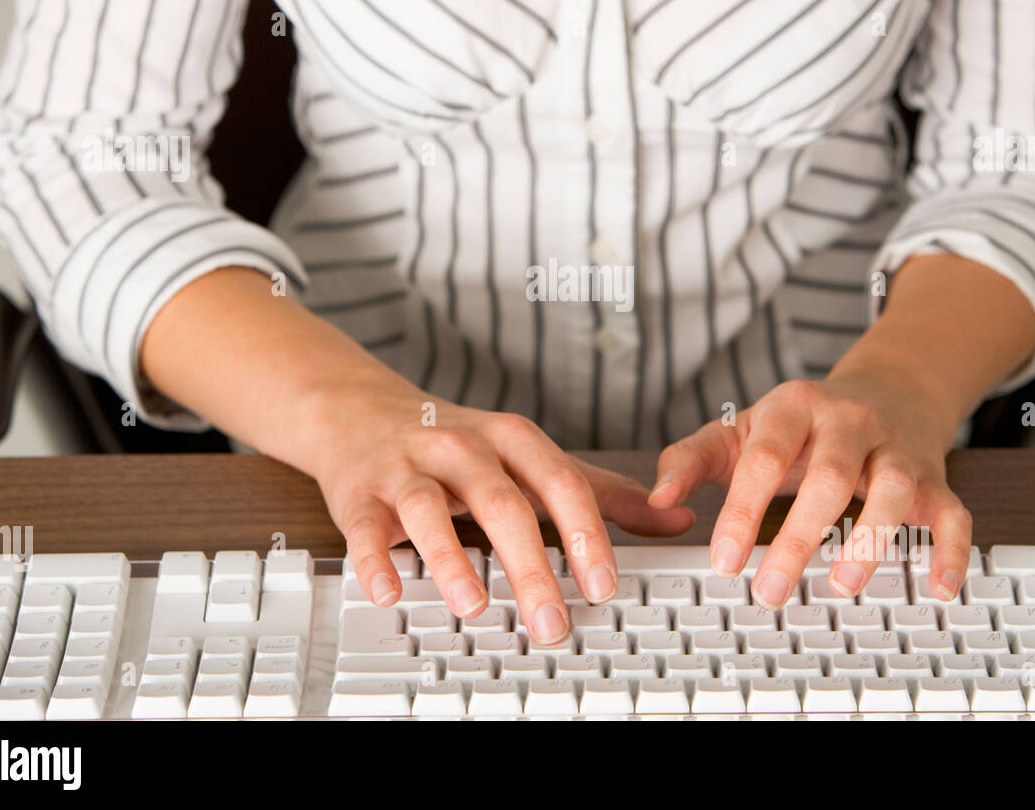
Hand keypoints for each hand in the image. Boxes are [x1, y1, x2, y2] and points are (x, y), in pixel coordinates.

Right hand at [302, 370, 693, 643]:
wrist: (362, 412)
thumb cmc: (458, 445)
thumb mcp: (531, 458)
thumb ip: (601, 492)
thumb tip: (676, 518)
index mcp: (511, 439)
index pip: (559, 482)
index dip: (585, 532)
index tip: (604, 583)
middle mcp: (461, 447)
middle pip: (502, 503)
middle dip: (531, 566)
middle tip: (552, 622)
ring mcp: (407, 468)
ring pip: (429, 510)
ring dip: (451, 560)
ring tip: (475, 606)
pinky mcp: (359, 492)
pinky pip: (365, 527)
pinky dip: (374, 560)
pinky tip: (389, 592)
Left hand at [648, 366, 971, 609]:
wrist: (886, 390)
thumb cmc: (800, 426)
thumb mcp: (740, 431)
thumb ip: (690, 460)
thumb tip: (656, 501)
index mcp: (794, 407)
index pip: (765, 458)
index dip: (741, 510)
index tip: (724, 560)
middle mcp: (849, 422)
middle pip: (829, 478)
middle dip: (798, 538)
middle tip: (770, 591)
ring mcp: (895, 449)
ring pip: (893, 489)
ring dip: (870, 539)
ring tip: (840, 584)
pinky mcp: (933, 477)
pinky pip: (951, 511)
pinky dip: (950, 549)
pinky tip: (938, 586)